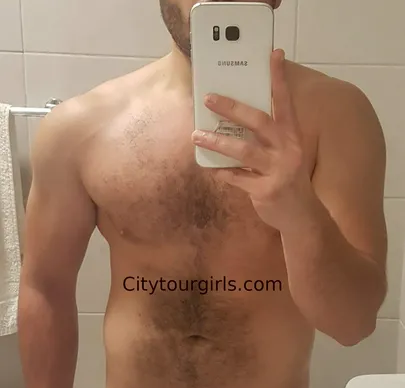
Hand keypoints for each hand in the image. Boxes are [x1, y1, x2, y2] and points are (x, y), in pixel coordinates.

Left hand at [191, 49, 314, 229]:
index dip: (279, 79)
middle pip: (259, 122)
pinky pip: (236, 178)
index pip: (285, 103)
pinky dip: (222, 173)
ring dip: (217, 142)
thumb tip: (237, 121)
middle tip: (209, 99)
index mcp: (292, 137)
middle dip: (233, 108)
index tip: (274, 55)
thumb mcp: (287, 154)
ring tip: (196, 135)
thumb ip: (269, 139)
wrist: (302, 217)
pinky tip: (210, 168)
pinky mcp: (265, 191)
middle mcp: (287, 150)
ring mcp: (277, 171)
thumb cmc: (289, 180)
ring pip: (243, 151)